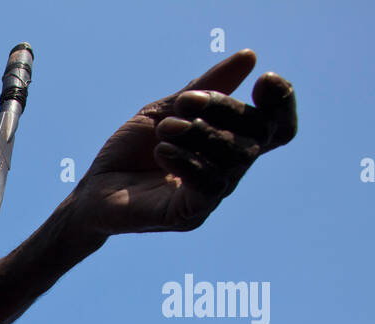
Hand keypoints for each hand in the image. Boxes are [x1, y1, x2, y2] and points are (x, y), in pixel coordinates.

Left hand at [71, 50, 295, 236]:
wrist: (92, 190)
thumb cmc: (130, 152)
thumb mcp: (165, 110)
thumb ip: (204, 88)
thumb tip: (249, 57)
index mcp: (228, 144)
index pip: (276, 127)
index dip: (282, 104)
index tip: (262, 81)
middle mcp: (228, 172)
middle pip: (256, 137)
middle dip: (225, 109)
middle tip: (185, 101)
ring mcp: (211, 197)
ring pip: (234, 161)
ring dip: (200, 135)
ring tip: (165, 129)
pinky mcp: (188, 215)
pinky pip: (208, 188)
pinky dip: (188, 162)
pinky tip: (161, 151)